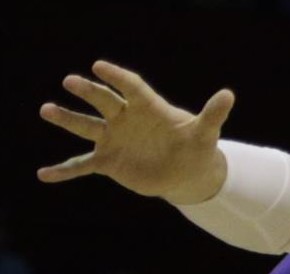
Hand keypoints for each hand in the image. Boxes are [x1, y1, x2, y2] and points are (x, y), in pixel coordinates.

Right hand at [38, 61, 234, 203]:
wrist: (187, 173)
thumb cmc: (196, 148)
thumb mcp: (205, 133)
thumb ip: (213, 114)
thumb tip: (228, 95)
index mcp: (147, 107)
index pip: (131, 87)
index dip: (116, 76)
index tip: (99, 66)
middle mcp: (125, 119)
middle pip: (104, 101)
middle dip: (88, 92)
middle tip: (71, 81)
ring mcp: (113, 139)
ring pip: (86, 126)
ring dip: (67, 119)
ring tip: (46, 109)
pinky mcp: (108, 161)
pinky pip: (82, 166)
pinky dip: (65, 171)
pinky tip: (44, 175)